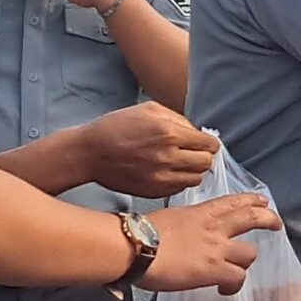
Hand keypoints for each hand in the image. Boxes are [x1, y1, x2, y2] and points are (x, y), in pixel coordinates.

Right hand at [84, 103, 218, 197]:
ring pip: (196, 178)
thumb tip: (197, 132)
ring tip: (180, 163)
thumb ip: (178, 119)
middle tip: (193, 152)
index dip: (209, 143)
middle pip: (206, 163)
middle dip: (203, 156)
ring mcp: (161, 177)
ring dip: (193, 170)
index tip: (204, 142)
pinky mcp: (153, 191)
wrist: (91, 152)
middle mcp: (168, 157)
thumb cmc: (117, 126)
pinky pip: (180, 189)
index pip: (209, 144)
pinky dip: (179, 181)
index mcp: (169, 132)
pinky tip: (168, 171)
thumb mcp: (150, 109)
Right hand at [139, 192, 281, 295]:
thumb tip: (174, 236)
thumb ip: (181, 226)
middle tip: (276, 223)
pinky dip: (234, 286)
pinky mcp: (213, 270)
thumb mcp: (166, 220)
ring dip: (246, 261)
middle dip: (268, 219)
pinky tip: (225, 290)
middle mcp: (213, 227)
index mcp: (199, 213)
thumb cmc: (138, 234)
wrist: (134, 246)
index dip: (249, 200)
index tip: (261, 201)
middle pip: (251, 217)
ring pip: (250, 253)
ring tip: (240, 269)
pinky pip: (237, 278)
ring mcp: (216, 249)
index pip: (231, 201)